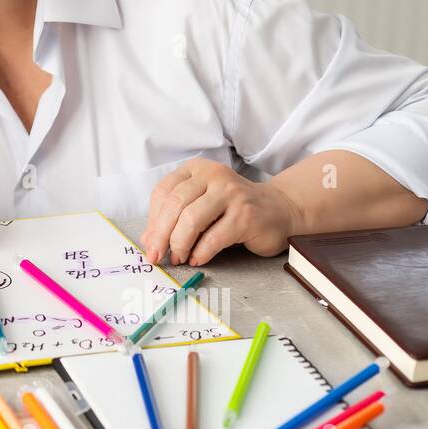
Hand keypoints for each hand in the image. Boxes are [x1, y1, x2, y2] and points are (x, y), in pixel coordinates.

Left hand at [139, 158, 302, 266]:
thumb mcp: (200, 204)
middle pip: (175, 204)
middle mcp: (214, 175)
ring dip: (179, 244)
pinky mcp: (246, 215)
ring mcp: (232, 193)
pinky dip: (200, 252)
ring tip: (178, 258)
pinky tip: (196, 259)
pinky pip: (214, 237)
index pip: (164, 192)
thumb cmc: (232, 209)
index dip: (153, 220)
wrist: (279, 210)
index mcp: (196, 169)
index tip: (149, 244)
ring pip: (192, 220)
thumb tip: (148, 240)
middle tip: (157, 256)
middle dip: (161, 235)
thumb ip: (174, 217)